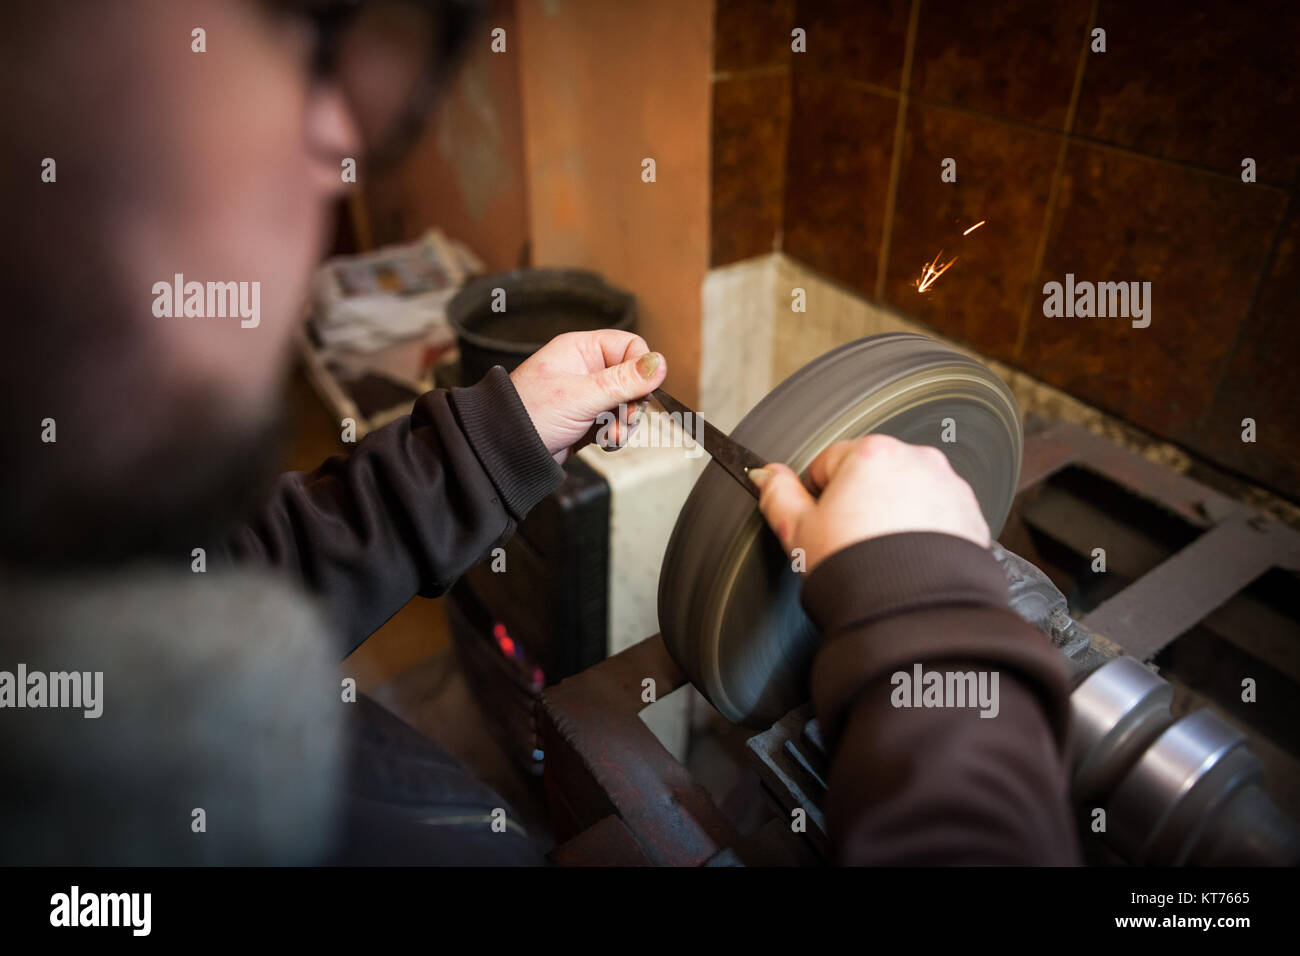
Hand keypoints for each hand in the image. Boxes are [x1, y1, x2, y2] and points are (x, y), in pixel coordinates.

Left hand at [508, 330, 666, 462]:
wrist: (506, 453)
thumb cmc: (530, 415)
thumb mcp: (582, 395)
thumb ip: (623, 381)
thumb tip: (660, 363)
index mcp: (581, 349)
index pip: (630, 346)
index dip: (641, 368)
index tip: (641, 391)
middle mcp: (586, 368)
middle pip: (633, 377)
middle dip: (633, 403)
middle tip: (625, 418)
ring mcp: (587, 394)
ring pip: (627, 403)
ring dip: (626, 422)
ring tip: (611, 436)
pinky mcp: (587, 418)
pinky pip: (616, 421)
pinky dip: (616, 434)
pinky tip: (605, 442)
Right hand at [749, 434, 989, 573]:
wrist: (914, 612)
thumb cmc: (858, 570)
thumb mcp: (798, 531)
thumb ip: (777, 495)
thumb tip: (764, 474)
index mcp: (870, 453)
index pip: (827, 463)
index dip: (818, 498)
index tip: (822, 524)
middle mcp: (915, 459)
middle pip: (871, 474)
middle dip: (859, 502)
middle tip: (850, 542)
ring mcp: (947, 486)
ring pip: (906, 492)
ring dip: (892, 514)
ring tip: (881, 552)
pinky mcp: (970, 514)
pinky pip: (937, 514)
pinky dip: (923, 530)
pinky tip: (908, 558)